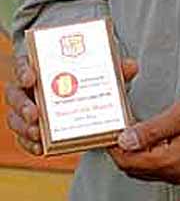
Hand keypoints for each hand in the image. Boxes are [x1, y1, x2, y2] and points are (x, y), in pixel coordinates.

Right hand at [5, 56, 137, 155]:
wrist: (81, 92)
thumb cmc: (85, 75)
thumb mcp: (98, 69)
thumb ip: (113, 66)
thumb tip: (131, 66)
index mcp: (39, 66)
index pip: (24, 64)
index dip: (24, 70)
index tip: (32, 77)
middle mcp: (28, 87)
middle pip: (15, 95)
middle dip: (23, 105)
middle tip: (36, 114)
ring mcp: (26, 108)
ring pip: (16, 118)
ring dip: (25, 127)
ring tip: (38, 133)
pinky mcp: (30, 128)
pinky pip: (23, 138)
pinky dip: (30, 144)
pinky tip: (41, 148)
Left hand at [109, 88, 179, 183]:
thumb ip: (152, 129)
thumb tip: (126, 139)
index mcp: (171, 161)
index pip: (129, 162)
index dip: (114, 146)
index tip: (108, 128)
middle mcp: (174, 172)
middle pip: (134, 168)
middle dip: (121, 149)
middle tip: (115, 125)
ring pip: (145, 167)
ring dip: (133, 150)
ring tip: (129, 126)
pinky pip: (158, 163)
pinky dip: (147, 151)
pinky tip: (147, 133)